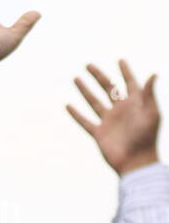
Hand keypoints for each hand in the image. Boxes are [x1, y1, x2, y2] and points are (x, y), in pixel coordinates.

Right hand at [68, 61, 160, 175]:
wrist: (135, 162)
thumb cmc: (147, 138)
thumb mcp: (151, 113)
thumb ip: (149, 94)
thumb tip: (153, 73)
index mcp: (135, 104)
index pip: (130, 83)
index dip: (126, 72)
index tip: (120, 61)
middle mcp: (121, 110)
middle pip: (108, 89)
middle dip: (99, 76)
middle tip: (88, 65)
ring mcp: (109, 121)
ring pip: (94, 102)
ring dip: (85, 90)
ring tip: (76, 78)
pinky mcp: (99, 133)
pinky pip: (85, 121)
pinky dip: (76, 114)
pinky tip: (68, 105)